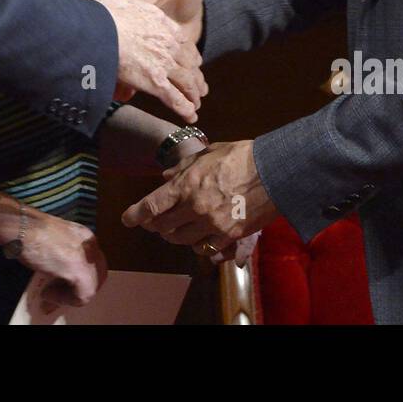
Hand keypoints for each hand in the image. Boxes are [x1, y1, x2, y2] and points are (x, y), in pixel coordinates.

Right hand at [18, 211, 107, 311]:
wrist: (21, 226)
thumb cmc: (29, 230)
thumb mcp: (54, 242)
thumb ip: (62, 257)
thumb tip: (59, 277)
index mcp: (86, 237)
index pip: (95, 264)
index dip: (79, 280)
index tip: (61, 288)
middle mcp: (91, 245)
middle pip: (98, 277)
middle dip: (80, 290)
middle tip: (60, 297)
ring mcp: (87, 258)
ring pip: (90, 288)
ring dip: (70, 297)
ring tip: (49, 296)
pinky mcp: (78, 270)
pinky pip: (81, 295)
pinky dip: (63, 299)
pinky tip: (47, 294)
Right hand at [81, 0, 205, 122]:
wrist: (99, 31)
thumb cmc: (99, 13)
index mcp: (158, 21)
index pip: (179, 37)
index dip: (186, 50)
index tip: (190, 58)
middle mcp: (166, 41)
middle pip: (187, 61)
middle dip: (193, 75)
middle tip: (198, 87)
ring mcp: (163, 63)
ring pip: (185, 80)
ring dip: (192, 93)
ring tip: (195, 103)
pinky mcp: (156, 82)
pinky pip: (174, 97)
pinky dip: (183, 107)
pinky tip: (189, 115)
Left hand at [121, 140, 277, 255]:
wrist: (275, 171)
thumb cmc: (242, 156)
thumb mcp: (208, 153)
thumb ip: (184, 167)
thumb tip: (165, 176)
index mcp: (187, 184)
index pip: (152, 206)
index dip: (135, 215)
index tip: (126, 219)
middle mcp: (195, 207)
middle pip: (163, 227)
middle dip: (155, 225)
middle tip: (154, 222)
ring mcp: (212, 224)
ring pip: (181, 240)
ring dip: (174, 236)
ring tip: (174, 229)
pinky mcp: (229, 236)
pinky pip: (205, 248)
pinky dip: (197, 245)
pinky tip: (198, 238)